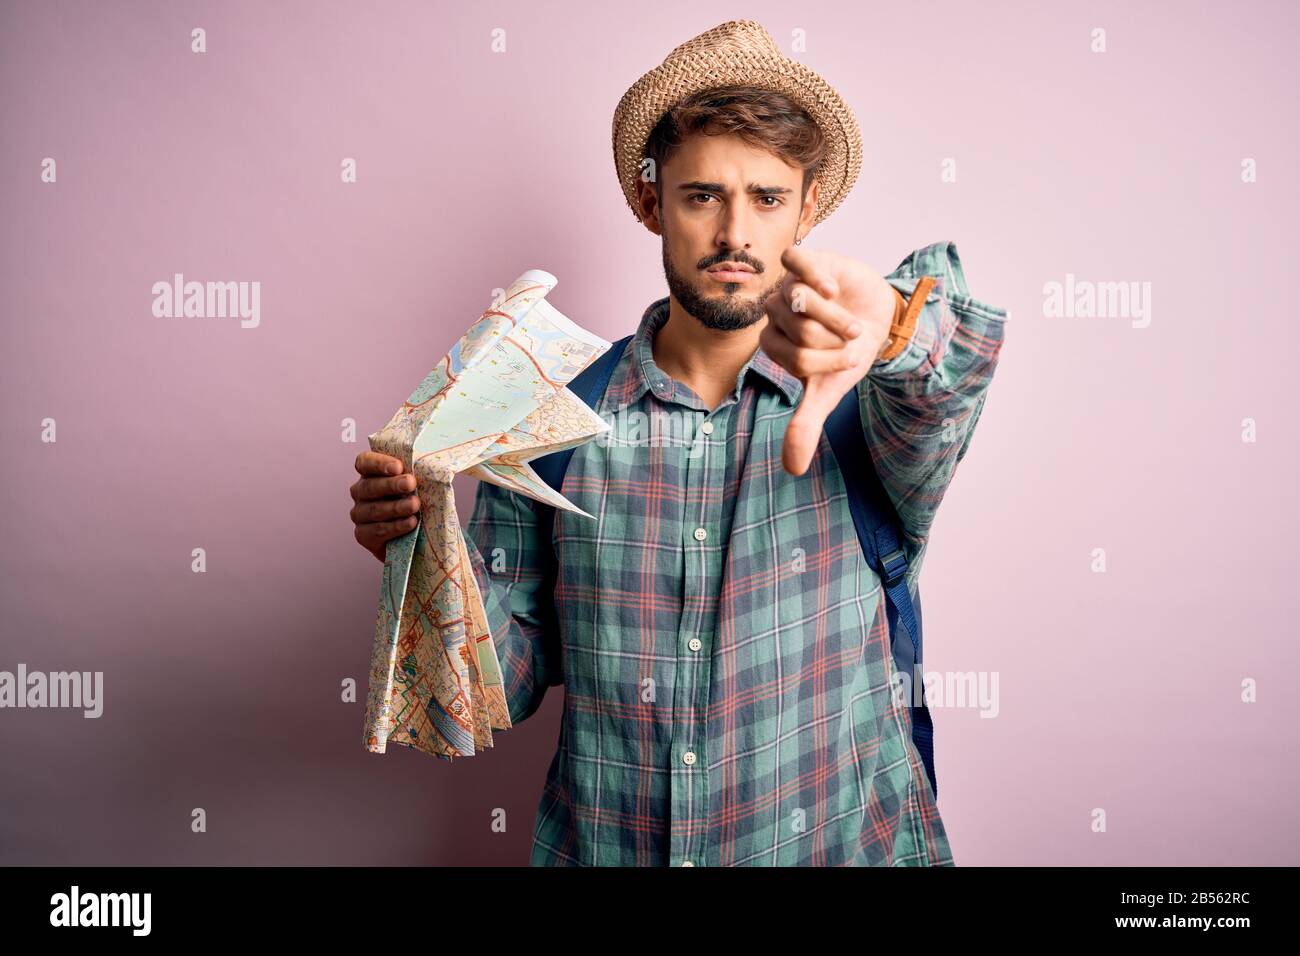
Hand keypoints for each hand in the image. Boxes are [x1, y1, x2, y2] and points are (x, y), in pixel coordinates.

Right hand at [350, 451, 420, 561]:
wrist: (414, 538)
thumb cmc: (415, 503)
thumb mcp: (418, 486)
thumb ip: (420, 473)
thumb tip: (441, 466)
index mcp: (370, 474)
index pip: (365, 462)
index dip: (379, 463)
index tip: (398, 466)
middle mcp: (360, 492)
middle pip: (370, 486)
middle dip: (391, 484)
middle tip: (411, 483)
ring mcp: (360, 514)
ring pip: (374, 509)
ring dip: (396, 507)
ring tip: (415, 505)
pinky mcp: (364, 536)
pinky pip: (377, 530)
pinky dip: (395, 526)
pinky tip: (410, 523)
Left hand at [760, 246, 897, 475]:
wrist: (878, 316)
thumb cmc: (847, 353)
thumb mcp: (829, 390)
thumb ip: (806, 424)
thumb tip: (791, 469)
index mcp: (773, 344)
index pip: (795, 359)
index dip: (828, 363)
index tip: (846, 360)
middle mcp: (774, 314)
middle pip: (801, 331)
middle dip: (836, 341)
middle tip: (850, 339)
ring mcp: (788, 285)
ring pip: (804, 302)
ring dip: (839, 317)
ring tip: (852, 321)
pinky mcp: (805, 260)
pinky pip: (798, 264)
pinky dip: (819, 279)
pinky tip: (835, 288)